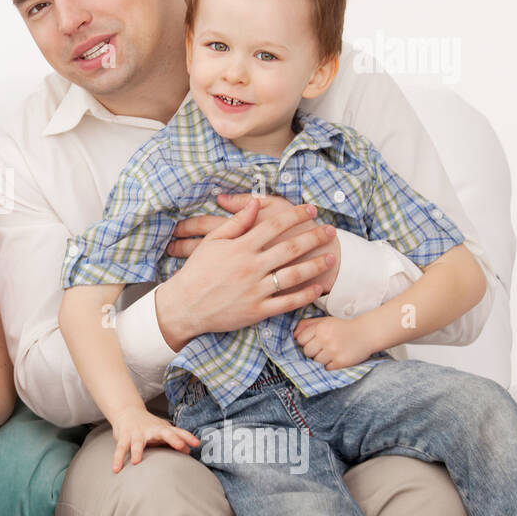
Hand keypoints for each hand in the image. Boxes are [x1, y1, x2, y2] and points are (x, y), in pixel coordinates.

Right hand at [109, 404, 200, 472]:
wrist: (127, 411)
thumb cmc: (148, 425)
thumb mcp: (162, 430)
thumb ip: (174, 440)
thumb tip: (189, 451)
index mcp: (162, 428)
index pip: (178, 431)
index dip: (187, 437)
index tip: (197, 444)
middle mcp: (151, 429)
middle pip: (164, 433)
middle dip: (172, 439)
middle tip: (180, 445)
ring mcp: (137, 433)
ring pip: (138, 442)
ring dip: (137, 451)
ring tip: (136, 461)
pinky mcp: (124, 436)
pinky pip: (121, 448)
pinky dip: (118, 459)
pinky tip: (116, 469)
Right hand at [169, 193, 339, 296]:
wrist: (185, 306)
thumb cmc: (197, 272)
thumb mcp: (212, 241)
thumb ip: (236, 222)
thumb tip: (254, 204)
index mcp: (240, 247)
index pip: (274, 225)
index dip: (295, 215)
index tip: (310, 209)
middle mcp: (251, 266)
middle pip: (290, 247)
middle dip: (313, 237)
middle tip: (330, 231)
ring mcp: (255, 289)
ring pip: (293, 275)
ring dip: (315, 265)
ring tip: (332, 257)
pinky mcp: (257, 310)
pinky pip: (287, 302)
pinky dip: (304, 295)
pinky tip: (317, 287)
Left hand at [293, 316, 374, 369]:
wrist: (367, 333)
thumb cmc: (343, 328)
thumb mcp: (325, 321)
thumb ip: (307, 325)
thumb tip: (293, 334)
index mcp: (321, 327)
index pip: (300, 340)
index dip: (305, 342)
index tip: (313, 342)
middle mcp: (326, 339)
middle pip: (307, 351)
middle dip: (313, 351)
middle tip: (323, 348)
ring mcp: (334, 351)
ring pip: (316, 361)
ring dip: (322, 359)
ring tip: (331, 352)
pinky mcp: (341, 361)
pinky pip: (327, 368)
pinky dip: (330, 365)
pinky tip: (337, 358)